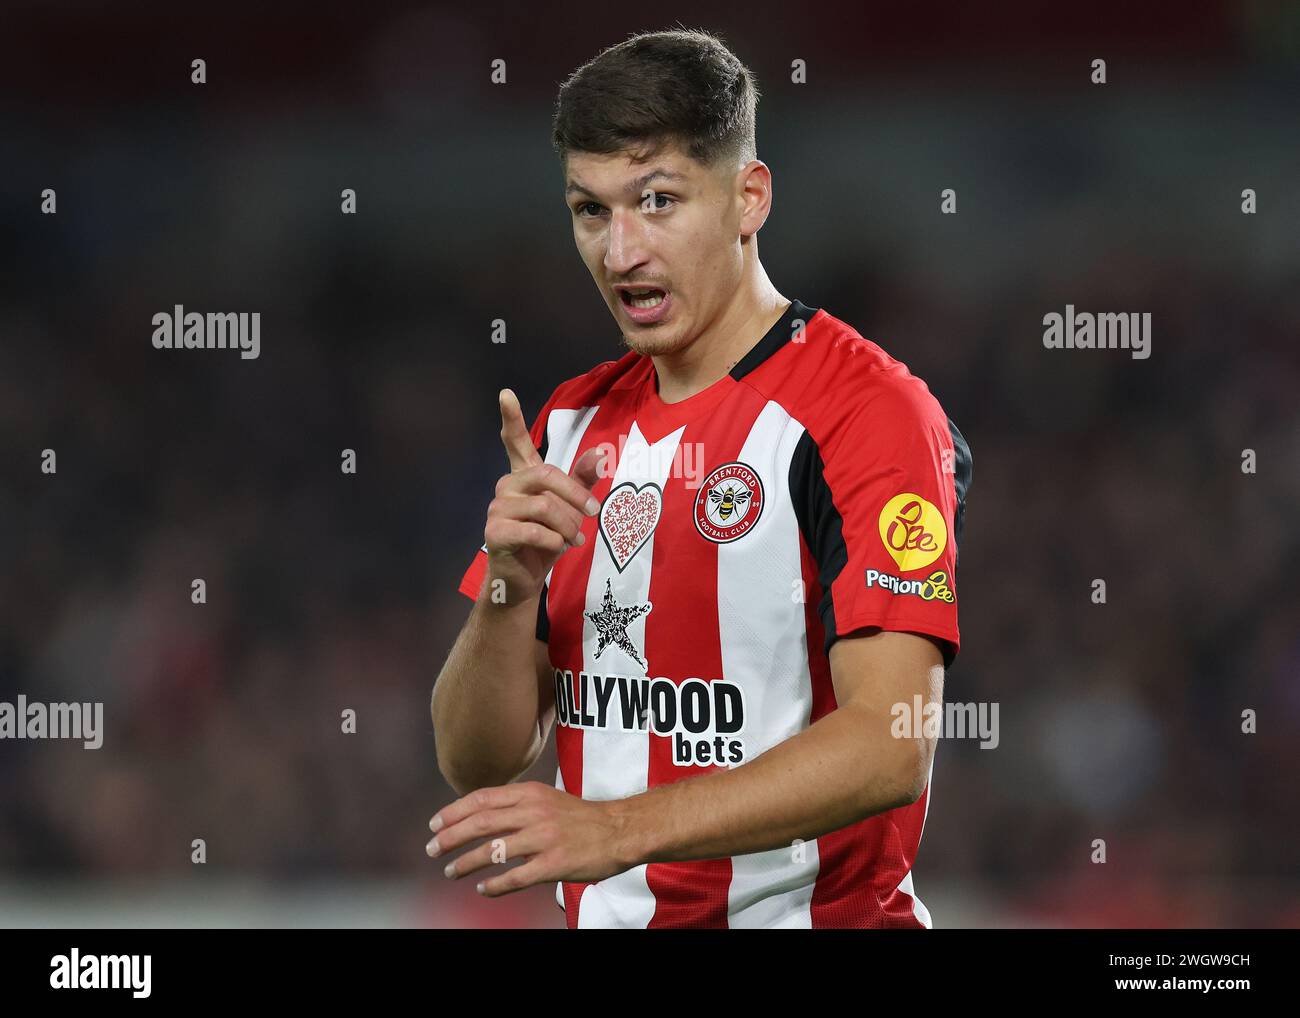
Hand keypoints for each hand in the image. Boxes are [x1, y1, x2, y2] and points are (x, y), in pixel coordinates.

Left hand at [426, 781, 635, 895]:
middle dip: (450, 837)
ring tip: (450, 871)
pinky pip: (516, 878)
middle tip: (432, 849)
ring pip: (493, 851)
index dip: (454, 811)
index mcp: (531, 793)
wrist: (619, 830)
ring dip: (466, 863)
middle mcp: (534, 812)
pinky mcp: (554, 864)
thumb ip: (516, 803)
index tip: (435, 824)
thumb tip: (479, 813)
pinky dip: (494, 885)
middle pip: (481, 823)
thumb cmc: (580, 817)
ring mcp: (544, 838)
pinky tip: (483, 890)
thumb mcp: (546, 797)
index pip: (482, 798)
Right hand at [485, 388, 604, 604]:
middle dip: (576, 496)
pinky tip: (556, 549)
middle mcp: (507, 486)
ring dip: (567, 526)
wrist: (525, 580)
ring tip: (572, 540)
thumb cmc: (547, 541)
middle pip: (547, 475)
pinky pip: (534, 531)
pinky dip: (553, 542)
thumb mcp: (571, 509)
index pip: (516, 442)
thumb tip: (602, 453)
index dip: (512, 419)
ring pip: (544, 507)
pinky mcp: (495, 532)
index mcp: (524, 477)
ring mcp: (497, 509)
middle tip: (592, 515)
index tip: (506, 394)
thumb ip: (583, 481)